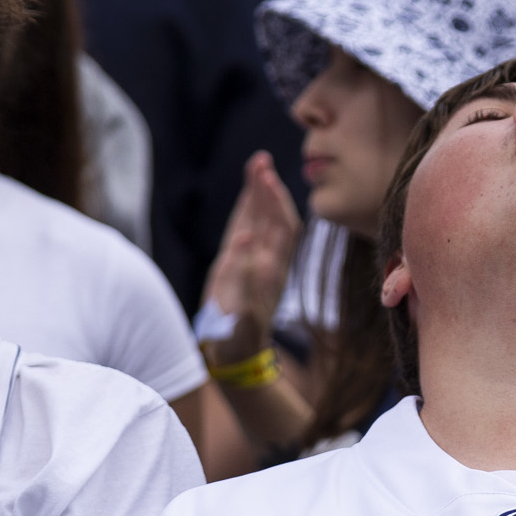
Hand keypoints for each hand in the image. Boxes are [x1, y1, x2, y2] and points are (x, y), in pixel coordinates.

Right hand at [201, 151, 302, 364]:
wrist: (238, 354)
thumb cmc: (236, 335)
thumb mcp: (238, 307)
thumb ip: (240, 272)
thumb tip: (245, 236)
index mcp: (270, 270)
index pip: (280, 228)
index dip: (275, 201)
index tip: (267, 176)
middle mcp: (268, 263)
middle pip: (274, 219)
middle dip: (268, 189)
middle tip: (260, 160)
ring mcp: (256, 263)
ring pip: (262, 222)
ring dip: (260, 195)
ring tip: (257, 165)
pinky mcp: (242, 265)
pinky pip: (247, 231)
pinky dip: (247, 209)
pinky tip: (248, 193)